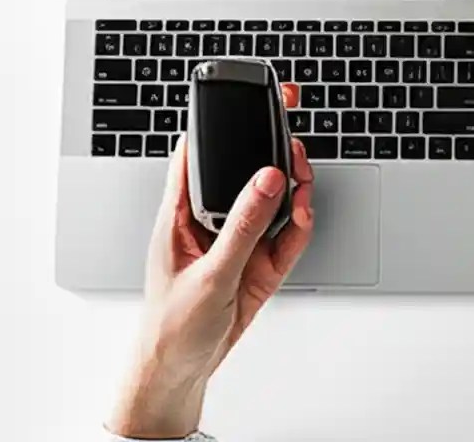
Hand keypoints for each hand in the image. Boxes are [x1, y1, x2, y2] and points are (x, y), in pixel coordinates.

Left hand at [107, 85, 314, 438]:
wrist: (181, 373)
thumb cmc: (170, 326)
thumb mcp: (209, 273)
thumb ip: (243, 226)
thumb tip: (267, 181)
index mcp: (181, 214)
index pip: (197, 157)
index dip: (219, 126)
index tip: (245, 101)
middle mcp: (212, 223)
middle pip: (246, 174)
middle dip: (272, 153)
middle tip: (293, 138)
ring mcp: (239, 243)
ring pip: (274, 202)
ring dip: (292, 189)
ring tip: (303, 179)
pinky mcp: (261, 266)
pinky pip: (288, 236)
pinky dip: (300, 224)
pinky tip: (302, 214)